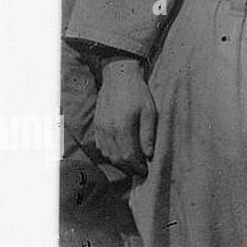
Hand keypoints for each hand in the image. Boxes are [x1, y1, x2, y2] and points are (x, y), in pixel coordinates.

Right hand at [92, 56, 156, 176]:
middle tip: (140, 169)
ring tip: (133, 162)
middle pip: (116, 158)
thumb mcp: (150, 111)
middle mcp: (108, 130)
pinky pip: (101, 146)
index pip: (127, 156)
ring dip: (119, 162)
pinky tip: (120, 152)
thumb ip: (148, 134)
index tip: (146, 170)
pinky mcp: (96, 125)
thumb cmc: (137, 93)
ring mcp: (100, 128)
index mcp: (122, 127)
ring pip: (107, 154)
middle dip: (129, 167)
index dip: (136, 166)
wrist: (119, 77)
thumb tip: (149, 155)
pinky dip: (110, 153)